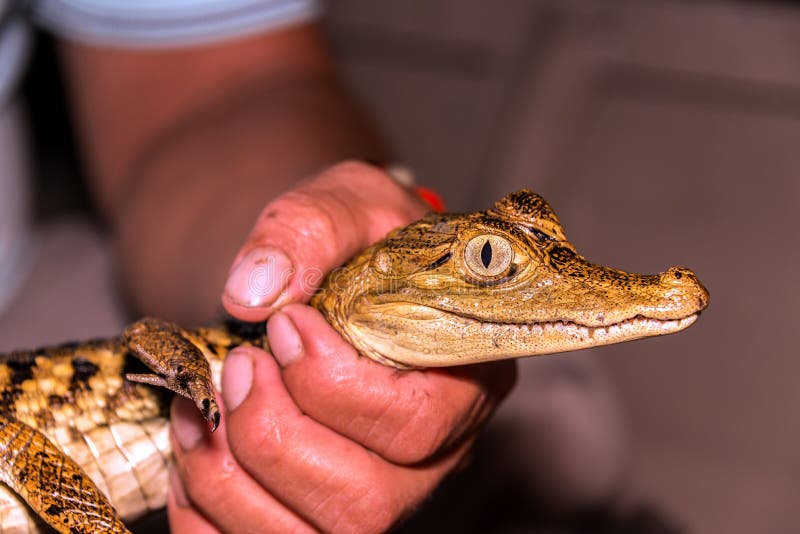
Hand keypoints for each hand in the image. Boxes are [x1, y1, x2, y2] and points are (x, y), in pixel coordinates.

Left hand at [167, 162, 516, 532]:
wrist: (331, 271)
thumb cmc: (358, 240)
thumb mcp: (348, 201)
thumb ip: (310, 229)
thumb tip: (253, 292)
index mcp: (464, 375)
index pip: (417, 425)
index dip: (335, 388)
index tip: (284, 325)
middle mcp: (434, 451)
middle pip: (365, 503)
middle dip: (275, 439)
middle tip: (237, 368)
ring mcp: (380, 489)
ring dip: (231, 481)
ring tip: (202, 408)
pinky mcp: (322, 508)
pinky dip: (208, 518)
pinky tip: (196, 451)